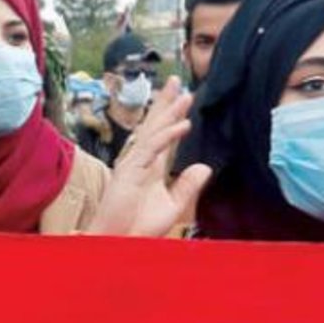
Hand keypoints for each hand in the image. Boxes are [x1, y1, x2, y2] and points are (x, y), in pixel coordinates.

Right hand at [86, 77, 210, 237]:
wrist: (119, 242)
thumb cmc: (139, 226)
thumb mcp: (173, 205)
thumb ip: (188, 186)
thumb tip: (205, 167)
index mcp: (149, 167)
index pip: (163, 135)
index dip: (173, 115)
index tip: (184, 97)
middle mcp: (139, 161)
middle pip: (154, 125)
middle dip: (167, 103)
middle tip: (178, 80)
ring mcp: (132, 165)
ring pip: (153, 132)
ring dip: (170, 113)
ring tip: (186, 95)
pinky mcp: (129, 172)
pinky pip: (151, 149)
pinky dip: (168, 135)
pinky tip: (183, 125)